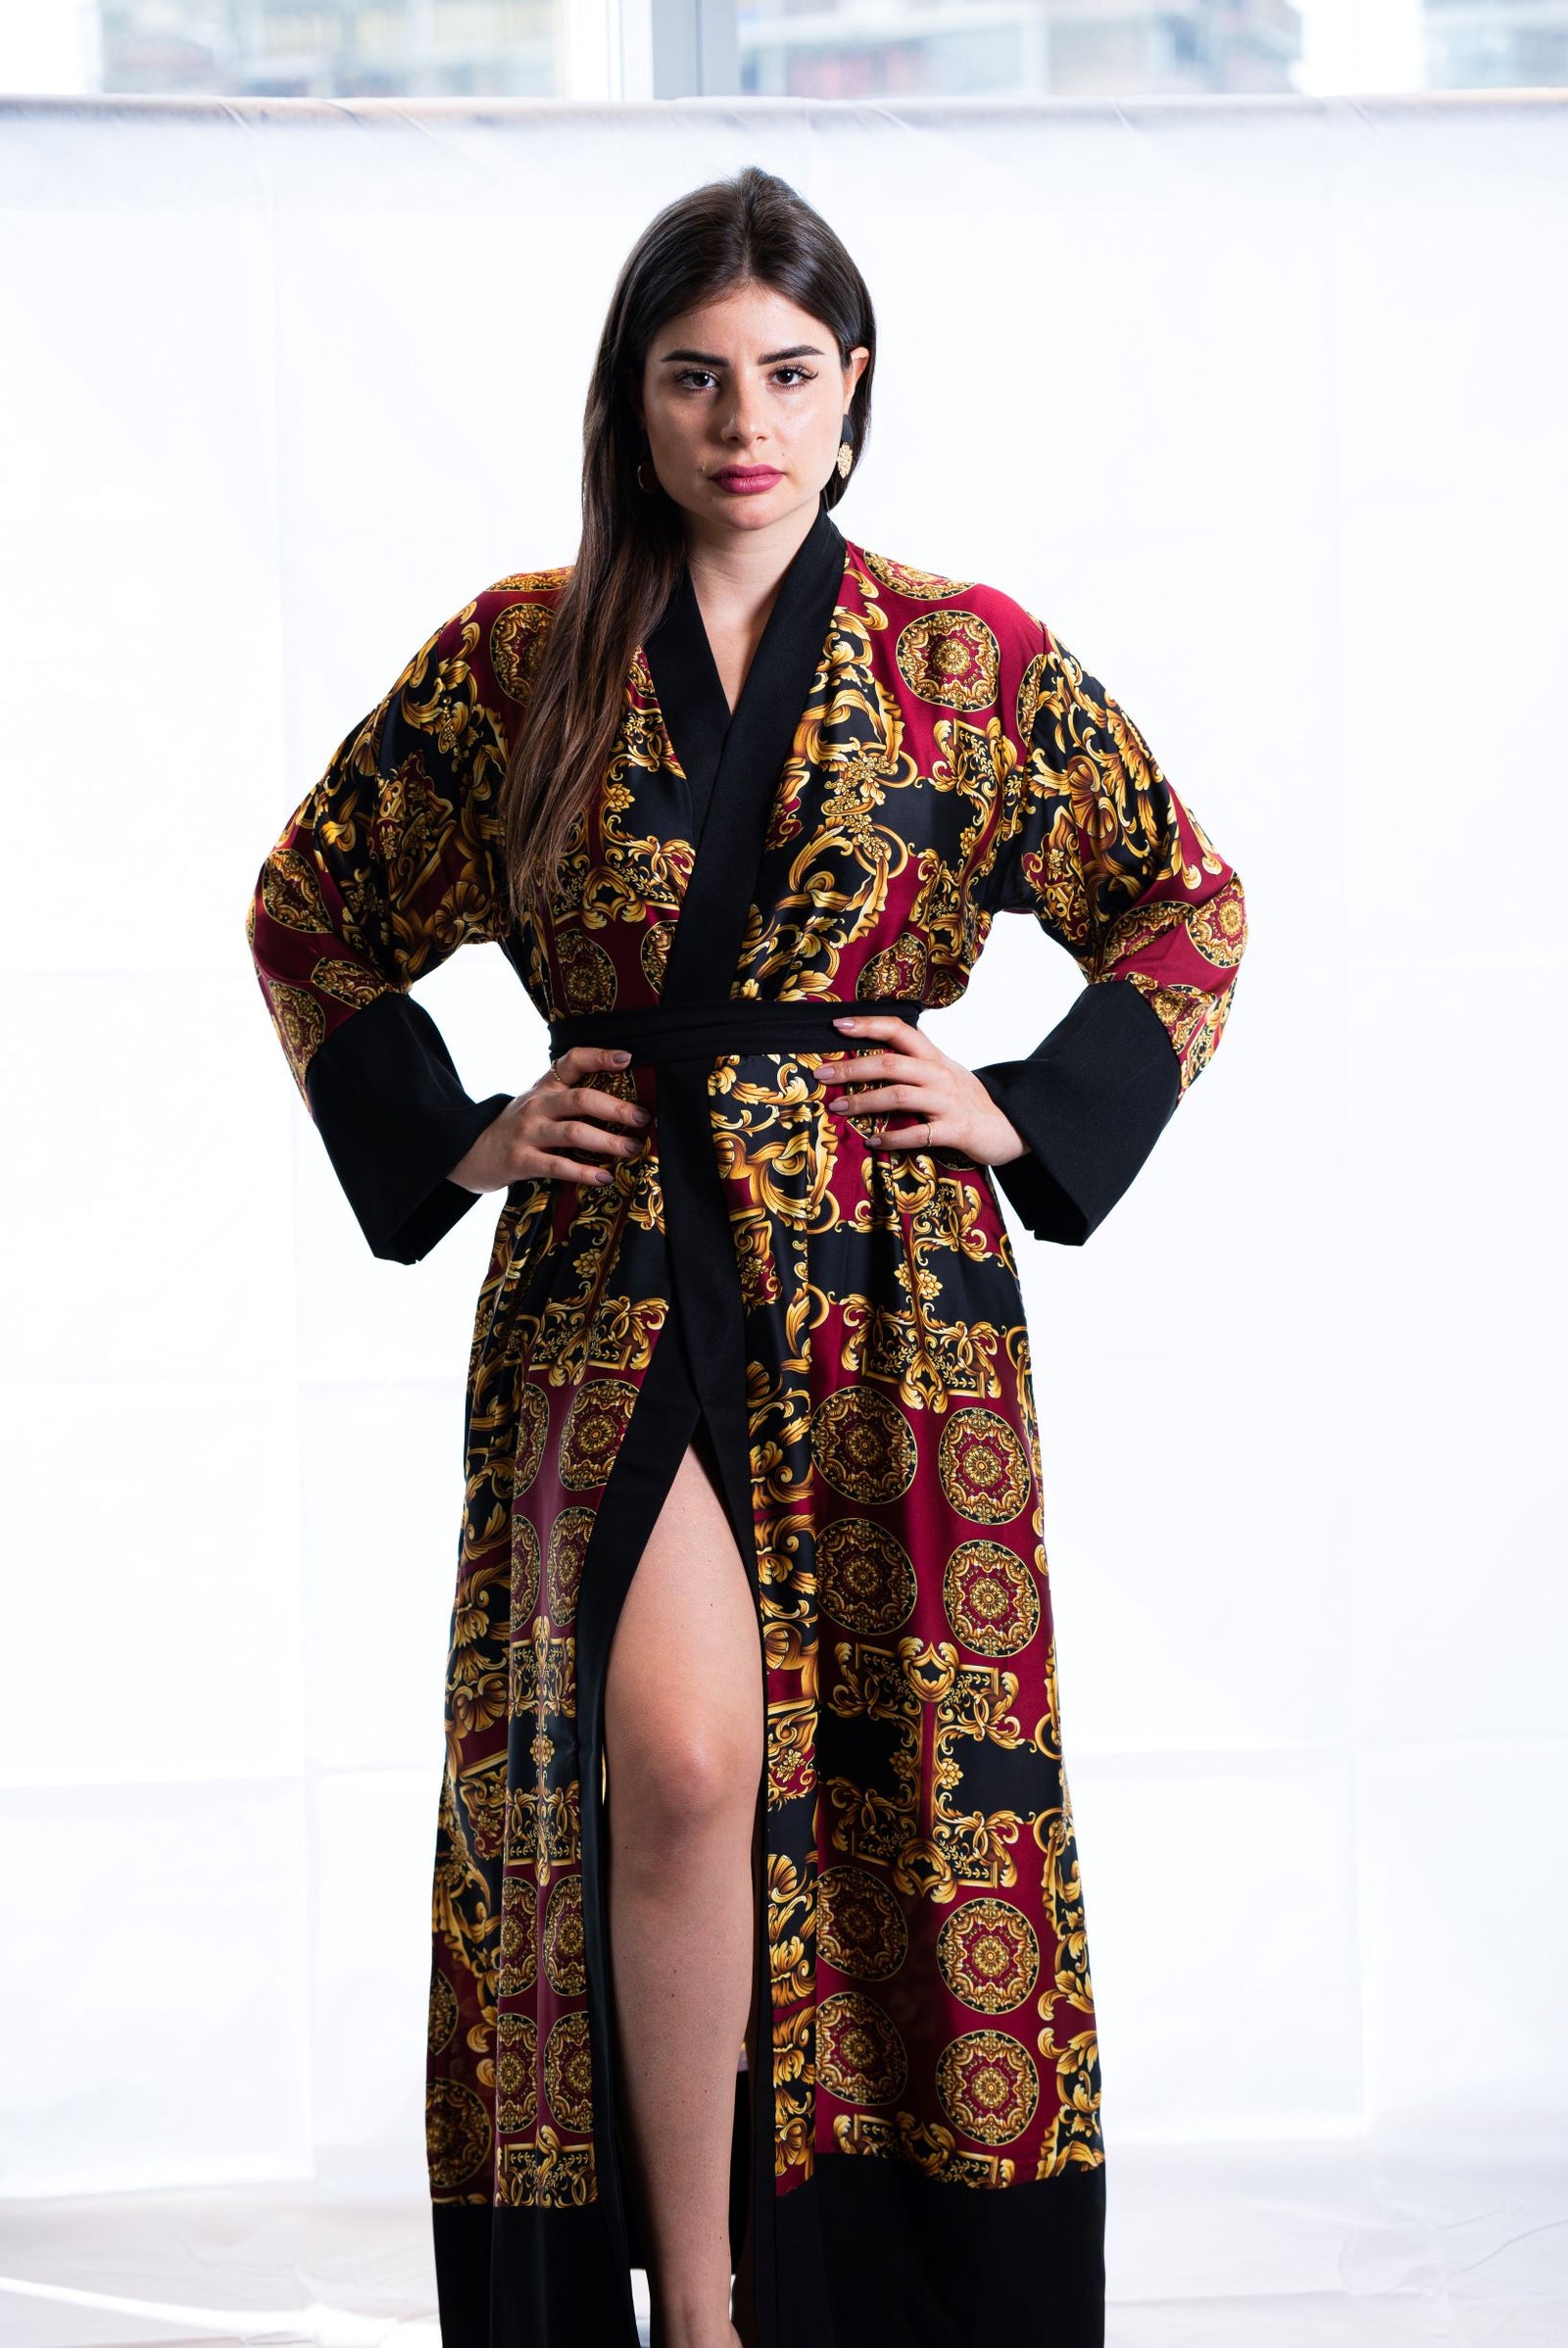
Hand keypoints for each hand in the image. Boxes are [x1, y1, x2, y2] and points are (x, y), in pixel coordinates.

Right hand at [447, 1047, 649, 1191]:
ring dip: (608, 1142)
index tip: (627, 1058)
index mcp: (546, 1086)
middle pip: (580, 1099)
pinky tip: (604, 1177)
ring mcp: (528, 1132)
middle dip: (616, 1108)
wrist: (472, 1152)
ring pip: (574, 1132)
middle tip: (642, 1118)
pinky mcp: (522, 1160)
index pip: (572, 1061)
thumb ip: (571, 1099)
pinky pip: (558, 1165)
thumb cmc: (519, 1128)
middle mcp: (538, 1104)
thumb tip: (626, 1106)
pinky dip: (584, 1172)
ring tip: (632, 1149)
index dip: (599, 1056)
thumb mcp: (540, 1105)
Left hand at [816, 1014, 1028, 1166]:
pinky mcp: (955, 1130)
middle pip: (890, 1063)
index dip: (868, 1025)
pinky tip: (872, 1141)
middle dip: (852, 1068)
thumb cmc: (968, 1100)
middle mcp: (939, 1074)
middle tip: (821, 1074)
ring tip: (838, 1107)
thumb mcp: (942, 1071)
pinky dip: (892, 1137)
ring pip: (899, 1095)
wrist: (1011, 1125)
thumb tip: (873, 1051)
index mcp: (933, 1057)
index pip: (899, 1030)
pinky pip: (919, 1133)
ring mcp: (947, 1101)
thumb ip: (913, 1060)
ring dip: (864, 1101)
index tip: (837, 1025)